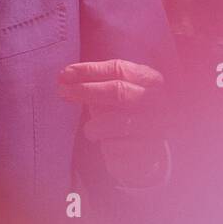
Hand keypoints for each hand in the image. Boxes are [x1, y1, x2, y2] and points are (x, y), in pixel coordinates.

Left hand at [56, 59, 169, 186]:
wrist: (149, 152)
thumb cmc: (127, 116)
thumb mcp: (119, 94)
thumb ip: (97, 84)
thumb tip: (65, 78)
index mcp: (152, 81)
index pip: (119, 70)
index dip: (89, 70)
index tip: (65, 74)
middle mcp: (160, 102)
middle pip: (119, 91)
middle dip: (86, 90)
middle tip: (62, 91)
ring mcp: (157, 127)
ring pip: (114, 122)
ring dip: (94, 127)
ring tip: (92, 131)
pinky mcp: (150, 153)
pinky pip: (114, 148)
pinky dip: (104, 147)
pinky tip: (108, 146)